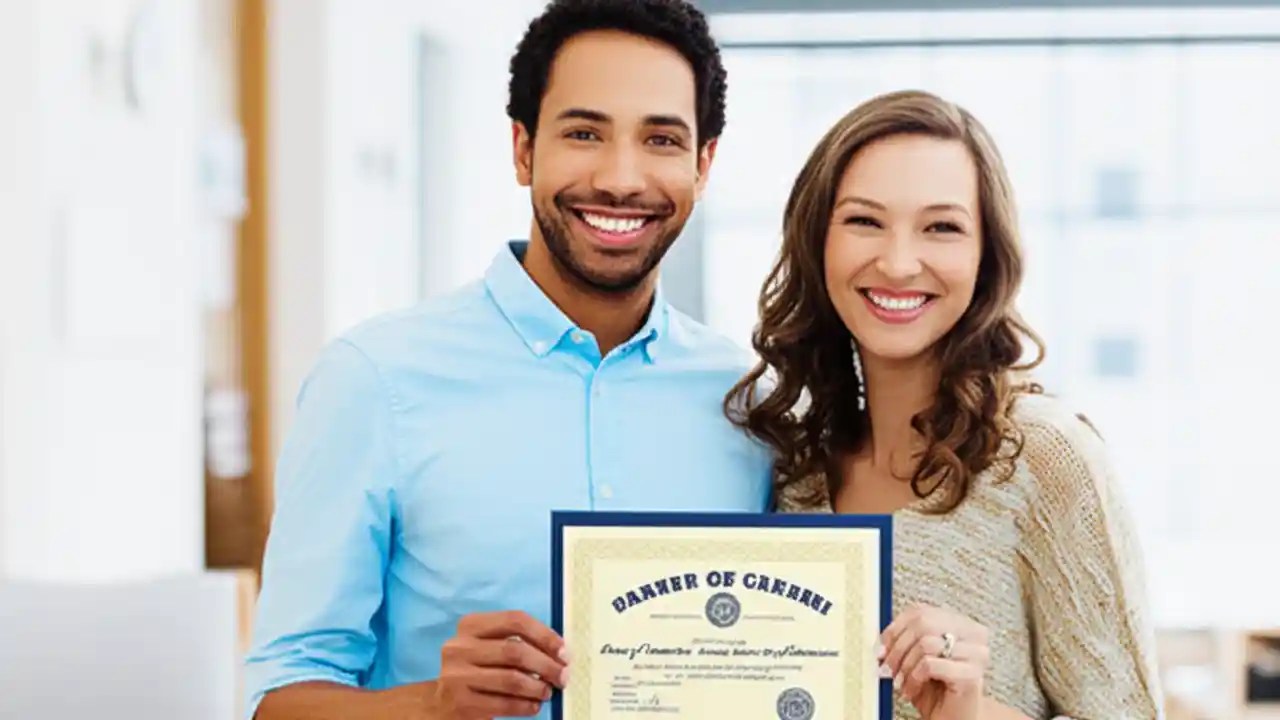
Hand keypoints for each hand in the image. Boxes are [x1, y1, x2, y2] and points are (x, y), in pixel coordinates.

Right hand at [429, 610, 569, 718]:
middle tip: (563, 676)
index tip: (564, 652)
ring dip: (538, 686)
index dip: (545, 635)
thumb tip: (559, 652)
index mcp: (470, 625)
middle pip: (515, 650)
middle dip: (546, 664)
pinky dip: (525, 705)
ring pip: (511, 679)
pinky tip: (534, 705)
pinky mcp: (461, 702)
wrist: (442, 702)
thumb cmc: (477, 670)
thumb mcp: (488, 647)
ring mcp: (457, 675)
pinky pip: (504, 703)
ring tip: (548, 691)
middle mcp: (460, 647)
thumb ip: (516, 642)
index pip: (515, 620)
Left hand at [879, 604, 989, 719]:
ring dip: (905, 666)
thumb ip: (905, 640)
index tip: (882, 647)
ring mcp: (976, 654)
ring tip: (902, 681)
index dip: (895, 628)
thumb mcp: (917, 658)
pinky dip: (913, 678)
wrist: (954, 719)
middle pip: (923, 622)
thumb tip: (881, 639)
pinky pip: (930, 665)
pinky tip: (912, 690)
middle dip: (898, 647)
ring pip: (925, 643)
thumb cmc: (936, 689)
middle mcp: (974, 634)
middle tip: (888, 667)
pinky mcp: (972, 674)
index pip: (920, 611)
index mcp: (960, 623)